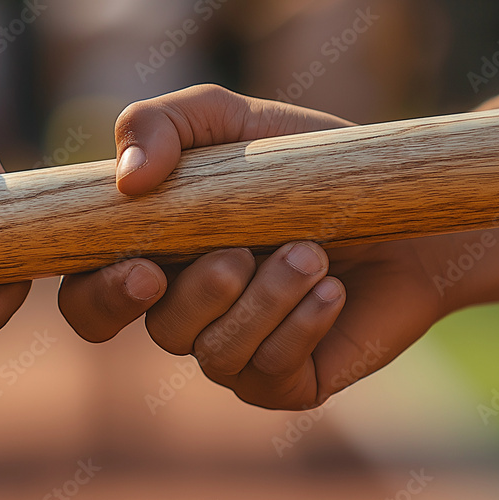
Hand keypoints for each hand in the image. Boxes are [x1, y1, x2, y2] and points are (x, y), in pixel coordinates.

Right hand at [58, 85, 452, 408]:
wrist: (410, 206)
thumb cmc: (309, 163)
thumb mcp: (231, 119)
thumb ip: (161, 124)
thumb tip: (124, 180)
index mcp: (155, 256)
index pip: (88, 297)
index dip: (98, 296)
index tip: (143, 270)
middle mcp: (186, 311)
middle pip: (153, 330)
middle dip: (193, 297)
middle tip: (236, 256)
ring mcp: (234, 350)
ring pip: (213, 352)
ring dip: (263, 300)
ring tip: (311, 253)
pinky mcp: (285, 381)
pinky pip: (268, 373)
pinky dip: (299, 325)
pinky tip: (333, 290)